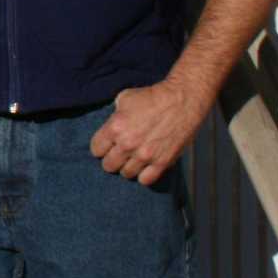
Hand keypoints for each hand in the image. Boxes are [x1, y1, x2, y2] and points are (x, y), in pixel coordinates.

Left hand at [89, 80, 209, 186]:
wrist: (181, 100)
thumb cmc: (152, 97)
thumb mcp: (124, 99)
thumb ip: (113, 117)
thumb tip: (110, 128)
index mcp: (115, 127)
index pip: (96, 150)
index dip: (101, 147)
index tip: (107, 145)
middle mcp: (127, 144)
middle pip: (108, 166)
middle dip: (112, 159)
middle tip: (120, 153)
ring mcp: (145, 155)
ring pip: (126, 174)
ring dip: (128, 167)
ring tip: (134, 159)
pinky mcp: (162, 162)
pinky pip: (145, 180)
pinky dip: (144, 175)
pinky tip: (146, 166)